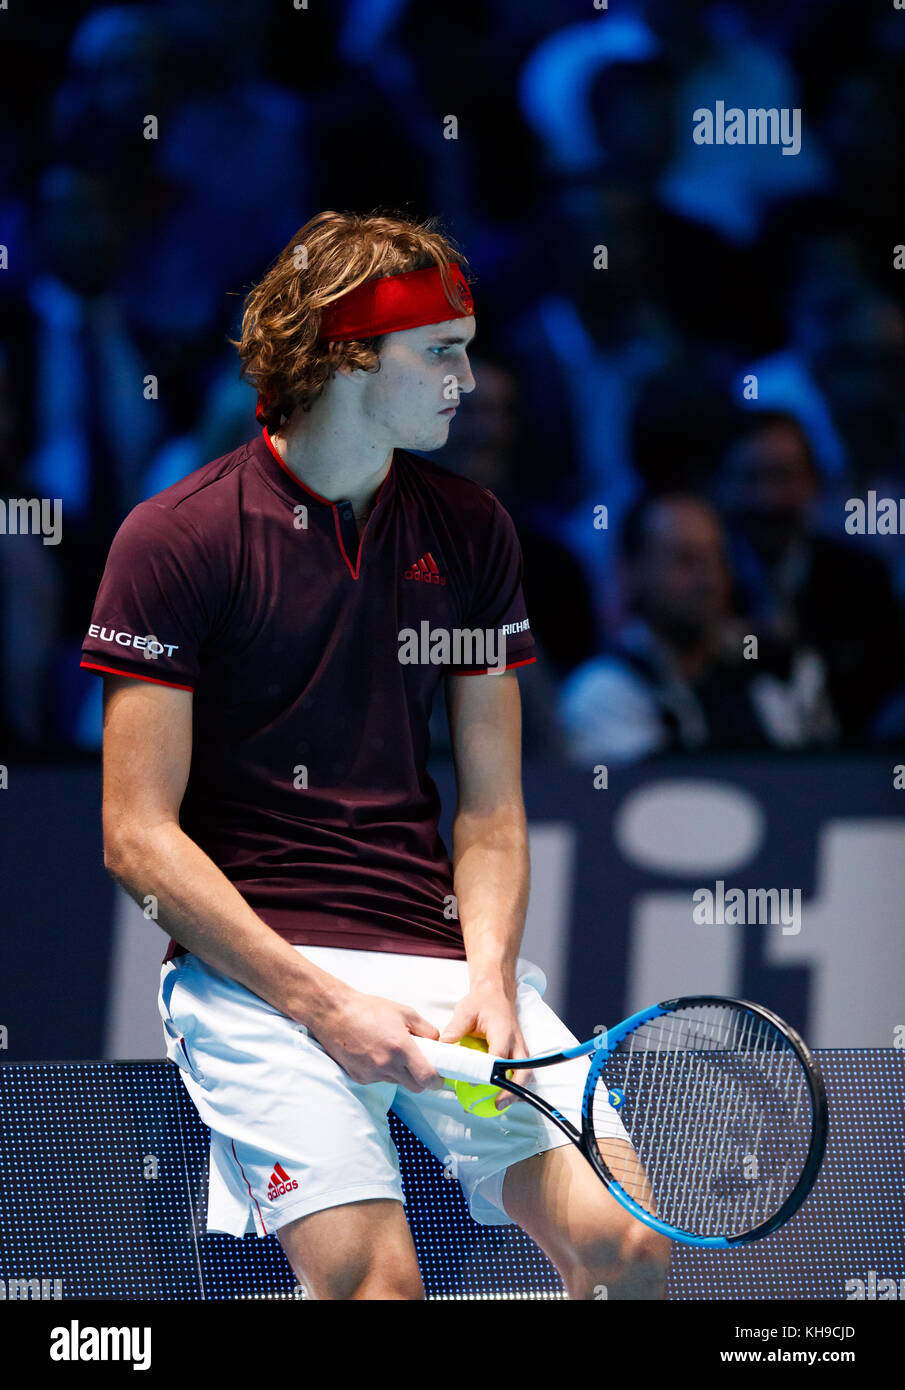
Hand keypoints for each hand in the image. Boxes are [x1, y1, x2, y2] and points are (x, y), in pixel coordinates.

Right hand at [312, 986, 443, 1091]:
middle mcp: (386, 1064)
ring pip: (396, 1083)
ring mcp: (371, 1073)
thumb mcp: (404, 1012)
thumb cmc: (367, 1009)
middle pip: (414, 1087)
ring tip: (390, 1050)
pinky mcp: (359, 1077)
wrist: (334, 1013)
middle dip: (420, 1079)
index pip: (426, 1078)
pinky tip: (374, 1053)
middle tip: (419, 1064)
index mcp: (401, 1047)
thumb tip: (438, 1042)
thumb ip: (426, 1029)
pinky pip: (379, 1080)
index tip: (438, 1076)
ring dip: (399, 1073)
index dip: (436, 1080)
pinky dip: (382, 1071)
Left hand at [439, 982, 532, 1110]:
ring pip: (526, 1074)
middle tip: (497, 1104)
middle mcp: (516, 1042)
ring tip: (499, 1104)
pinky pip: (522, 1072)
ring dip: (516, 1091)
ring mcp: (520, 1049)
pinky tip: (501, 1095)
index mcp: (503, 1031)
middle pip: (522, 1071)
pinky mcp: (519, 1053)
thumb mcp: (465, 1011)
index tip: (476, 1085)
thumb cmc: (481, 1003)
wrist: (496, 994)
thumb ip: (455, 1028)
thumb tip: (443, 1045)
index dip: (490, 1073)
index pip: (499, 1056)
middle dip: (512, 1090)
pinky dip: (515, 1086)